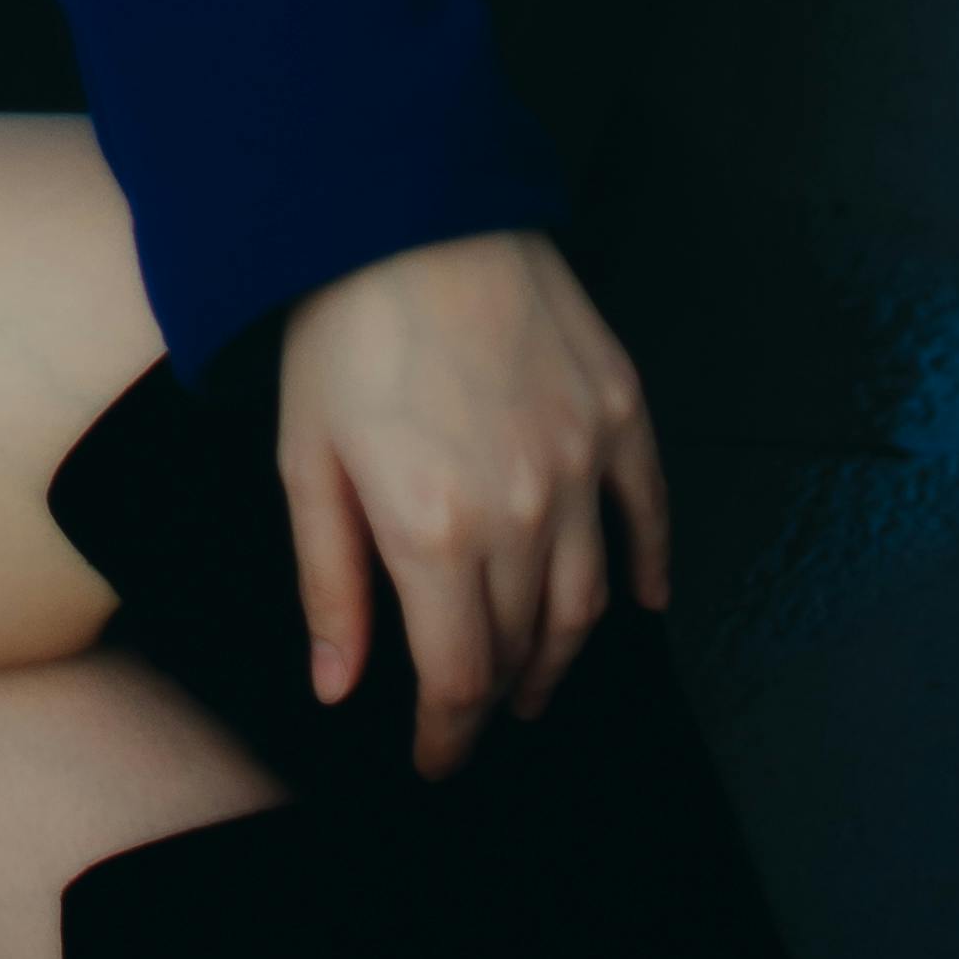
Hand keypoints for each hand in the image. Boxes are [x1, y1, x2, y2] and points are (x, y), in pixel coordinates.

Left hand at [278, 228, 670, 779]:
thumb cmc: (339, 324)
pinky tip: (643, 603)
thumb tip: (340, 687)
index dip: (447, 737)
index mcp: (436, 532)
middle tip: (475, 710)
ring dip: (564, 655)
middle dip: (497, 693)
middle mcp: (524, 511)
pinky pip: (649, 512)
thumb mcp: (306, 458)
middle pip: (525, 645)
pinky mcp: (618, 408)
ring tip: (538, 680)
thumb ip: (329, 582)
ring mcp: (582, 460)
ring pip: (590, 600)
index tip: (433, 761)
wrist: (402, 197)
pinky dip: (651, 568)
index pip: (457, 679)